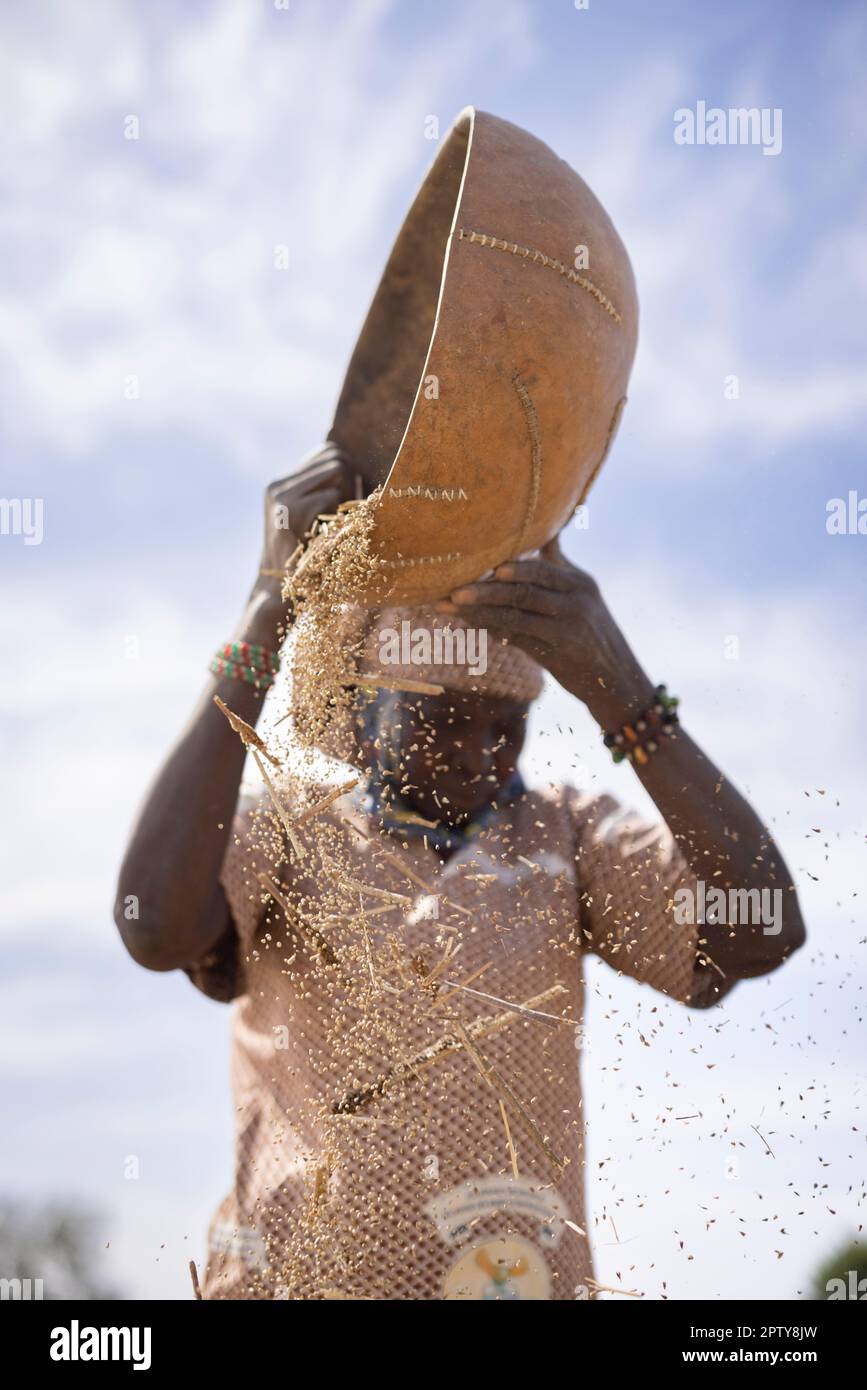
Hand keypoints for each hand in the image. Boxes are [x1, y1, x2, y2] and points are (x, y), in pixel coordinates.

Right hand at [257, 443, 360, 596]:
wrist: (279, 589)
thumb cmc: (306, 556)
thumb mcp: (312, 518)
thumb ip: (325, 492)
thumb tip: (356, 468)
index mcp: (282, 483)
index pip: (328, 451)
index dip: (348, 469)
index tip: (351, 497)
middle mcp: (278, 484)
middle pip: (335, 456)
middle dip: (352, 479)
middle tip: (350, 509)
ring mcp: (281, 496)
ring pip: (336, 469)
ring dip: (348, 493)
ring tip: (340, 520)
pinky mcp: (288, 513)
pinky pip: (331, 496)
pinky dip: (339, 514)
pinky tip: (330, 533)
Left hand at [436, 537, 654, 725]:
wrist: (618, 680)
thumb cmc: (592, 632)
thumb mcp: (583, 594)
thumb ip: (558, 565)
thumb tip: (545, 529)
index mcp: (580, 582)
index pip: (539, 568)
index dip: (510, 566)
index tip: (481, 564)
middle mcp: (576, 602)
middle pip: (523, 590)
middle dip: (486, 590)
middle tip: (454, 589)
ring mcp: (568, 629)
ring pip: (515, 616)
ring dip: (480, 612)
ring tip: (451, 607)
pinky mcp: (558, 655)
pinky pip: (517, 639)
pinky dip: (492, 631)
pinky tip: (472, 625)